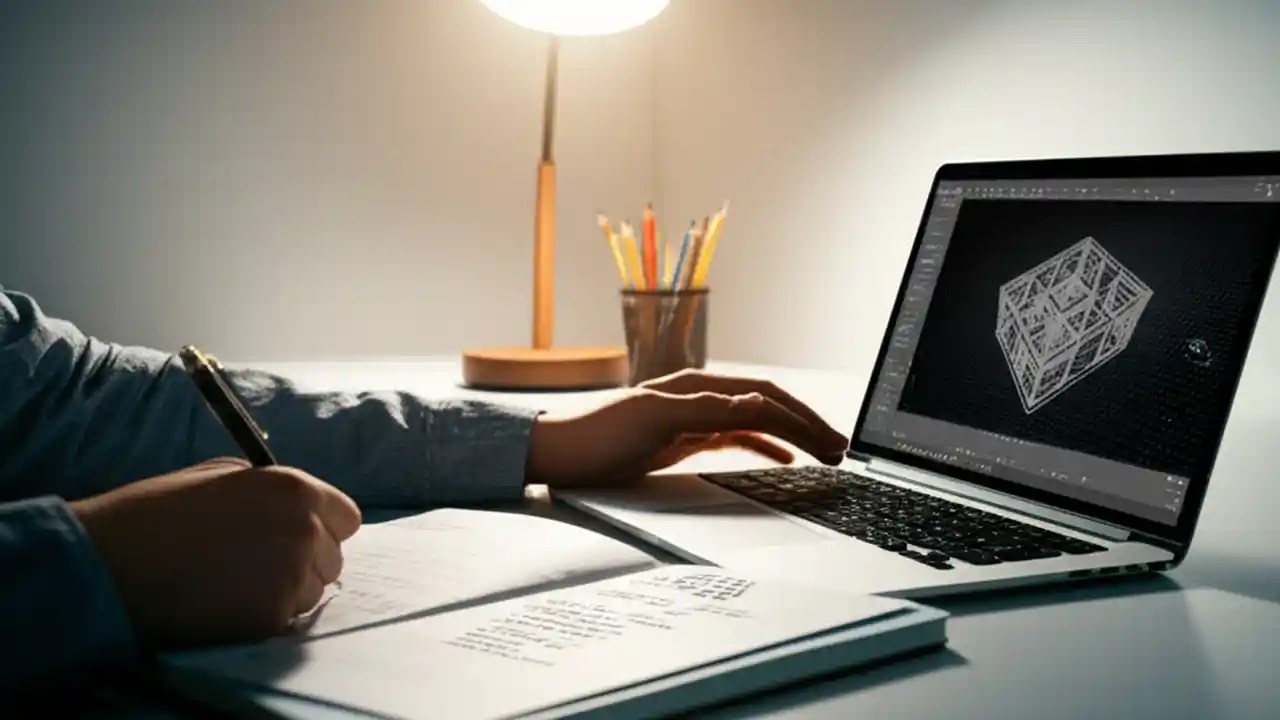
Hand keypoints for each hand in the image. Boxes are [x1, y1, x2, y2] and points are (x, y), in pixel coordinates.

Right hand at [70, 458, 360, 648]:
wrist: (110, 561)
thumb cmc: (157, 512)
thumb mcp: (221, 476)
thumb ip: (269, 490)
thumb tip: (296, 507)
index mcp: (295, 489)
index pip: (345, 518)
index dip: (321, 529)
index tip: (298, 538)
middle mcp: (304, 529)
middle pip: (332, 558)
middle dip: (304, 562)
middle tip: (255, 564)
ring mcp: (291, 574)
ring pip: (313, 592)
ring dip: (285, 591)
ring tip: (235, 583)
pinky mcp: (271, 615)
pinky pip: (286, 619)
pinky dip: (263, 615)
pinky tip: (226, 602)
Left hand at [525, 369, 847, 487]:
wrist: (559, 455)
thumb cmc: (598, 434)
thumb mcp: (654, 419)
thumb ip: (708, 410)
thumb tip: (758, 403)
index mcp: (697, 386)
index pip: (764, 396)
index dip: (802, 417)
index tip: (831, 441)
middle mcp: (700, 398)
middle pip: (768, 405)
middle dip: (808, 425)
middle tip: (842, 449)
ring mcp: (693, 419)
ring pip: (757, 422)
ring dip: (792, 436)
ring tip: (824, 455)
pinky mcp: (683, 440)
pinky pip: (737, 439)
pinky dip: (765, 446)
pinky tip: (783, 458)